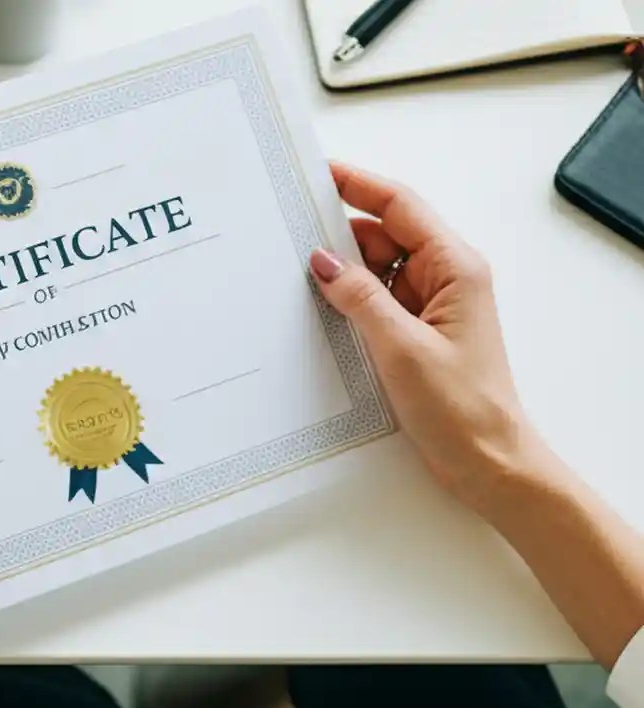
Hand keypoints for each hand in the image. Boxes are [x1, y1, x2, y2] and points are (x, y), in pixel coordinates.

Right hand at [309, 162, 546, 517]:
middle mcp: (446, 278)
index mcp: (455, 267)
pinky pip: (377, 300)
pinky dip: (350, 300)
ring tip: (300, 276)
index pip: (400, 206)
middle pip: (385, 234)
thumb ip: (359, 296)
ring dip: (344, 272)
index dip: (358, 185)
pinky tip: (322, 309)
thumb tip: (322, 260)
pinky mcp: (417, 332)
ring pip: (378, 269)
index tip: (318, 173)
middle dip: (341, 233)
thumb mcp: (401, 347)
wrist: (487, 462)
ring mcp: (431, 305)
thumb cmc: (461, 407)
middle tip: (292, 233)